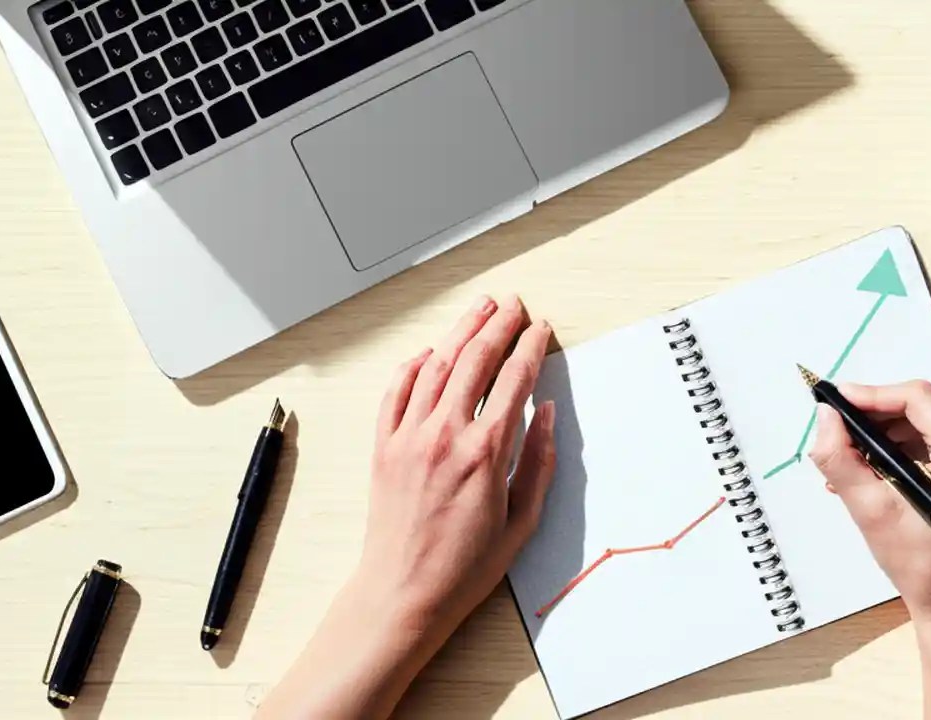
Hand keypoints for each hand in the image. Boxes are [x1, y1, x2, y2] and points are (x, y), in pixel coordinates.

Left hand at [362, 293, 556, 630]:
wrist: (403, 592)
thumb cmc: (464, 566)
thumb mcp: (522, 521)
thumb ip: (538, 461)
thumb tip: (546, 414)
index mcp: (485, 452)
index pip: (514, 379)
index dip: (531, 347)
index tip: (541, 330)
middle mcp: (445, 435)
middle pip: (475, 360)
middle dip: (498, 325)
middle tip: (513, 305)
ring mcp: (409, 437)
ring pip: (436, 366)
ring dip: (460, 332)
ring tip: (479, 309)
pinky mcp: (384, 447)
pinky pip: (396, 391)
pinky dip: (414, 365)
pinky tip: (429, 352)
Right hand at [808, 380, 930, 620]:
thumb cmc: (926, 568)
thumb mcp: (871, 510)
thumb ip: (839, 457)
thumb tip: (825, 417)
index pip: (918, 398)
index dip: (872, 395)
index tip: (838, 402)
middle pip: (926, 406)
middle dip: (878, 416)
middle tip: (841, 431)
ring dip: (891, 432)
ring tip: (855, 457)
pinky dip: (909, 446)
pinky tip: (879, 467)